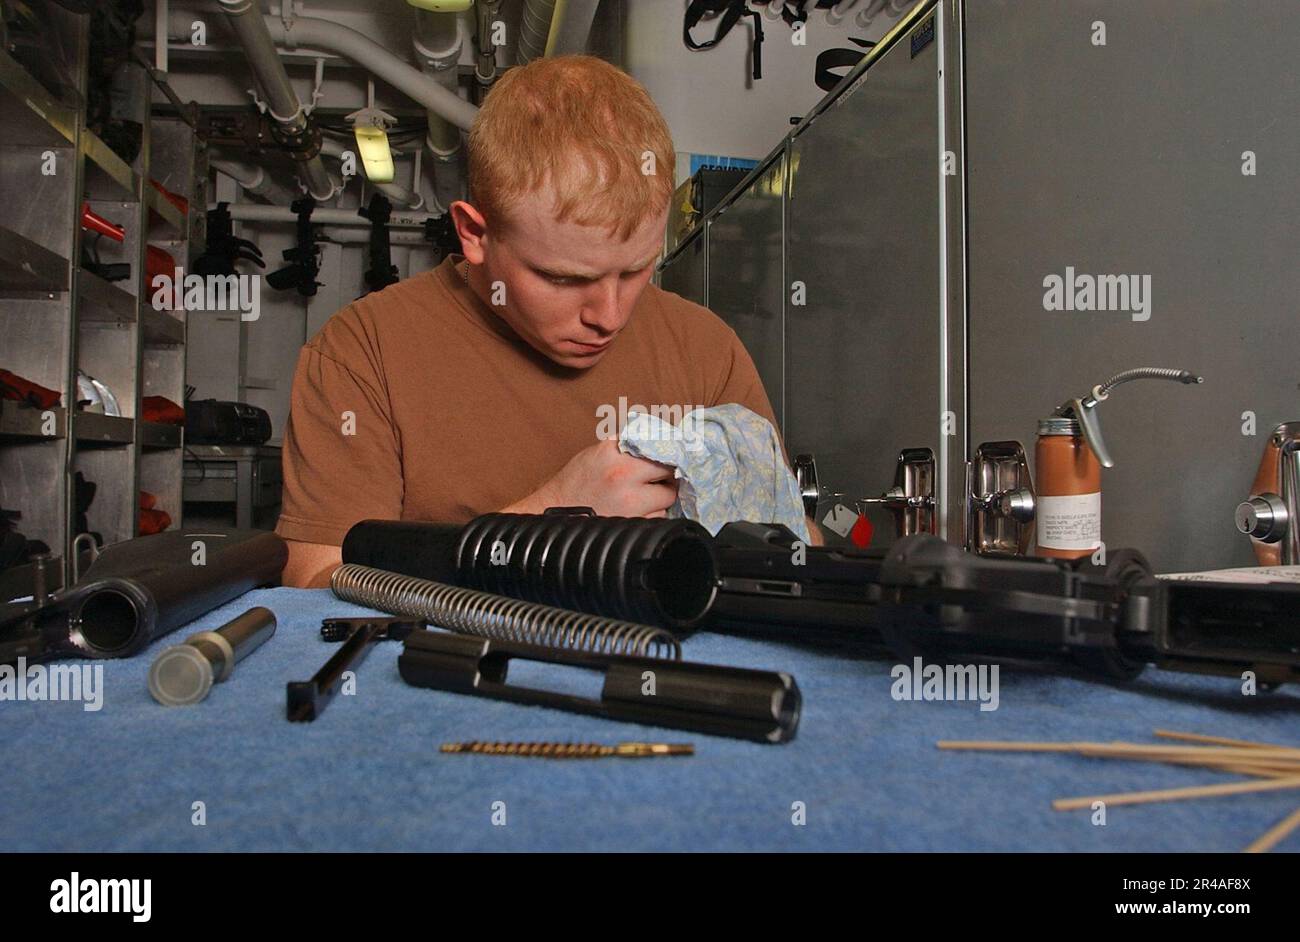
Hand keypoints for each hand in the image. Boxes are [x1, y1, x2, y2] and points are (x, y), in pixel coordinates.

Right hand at [505, 439, 678, 517]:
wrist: (554, 513)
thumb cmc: (576, 483)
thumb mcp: (597, 453)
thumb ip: (627, 446)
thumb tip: (660, 440)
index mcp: (614, 452)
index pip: (659, 446)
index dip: (667, 453)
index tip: (673, 456)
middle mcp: (623, 475)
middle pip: (669, 471)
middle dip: (666, 476)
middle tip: (659, 478)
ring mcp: (630, 503)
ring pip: (667, 499)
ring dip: (660, 499)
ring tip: (642, 498)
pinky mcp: (632, 524)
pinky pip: (658, 519)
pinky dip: (653, 516)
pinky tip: (637, 512)